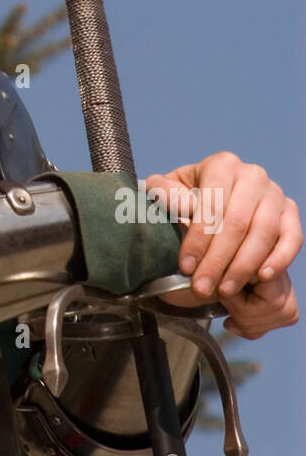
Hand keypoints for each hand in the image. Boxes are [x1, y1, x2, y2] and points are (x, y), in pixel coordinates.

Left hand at [145, 152, 301, 336]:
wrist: (212, 205)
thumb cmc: (184, 199)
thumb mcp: (164, 192)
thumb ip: (164, 194)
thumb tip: (184, 206)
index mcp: (222, 165)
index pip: (212, 205)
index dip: (198, 239)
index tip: (186, 267)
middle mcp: (252, 175)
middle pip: (238, 222)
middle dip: (218, 260)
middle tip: (202, 287)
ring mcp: (274, 193)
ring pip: (264, 232)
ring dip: (244, 266)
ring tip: (225, 290)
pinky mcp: (290, 212)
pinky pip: (292, 237)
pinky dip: (279, 258)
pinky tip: (261, 277)